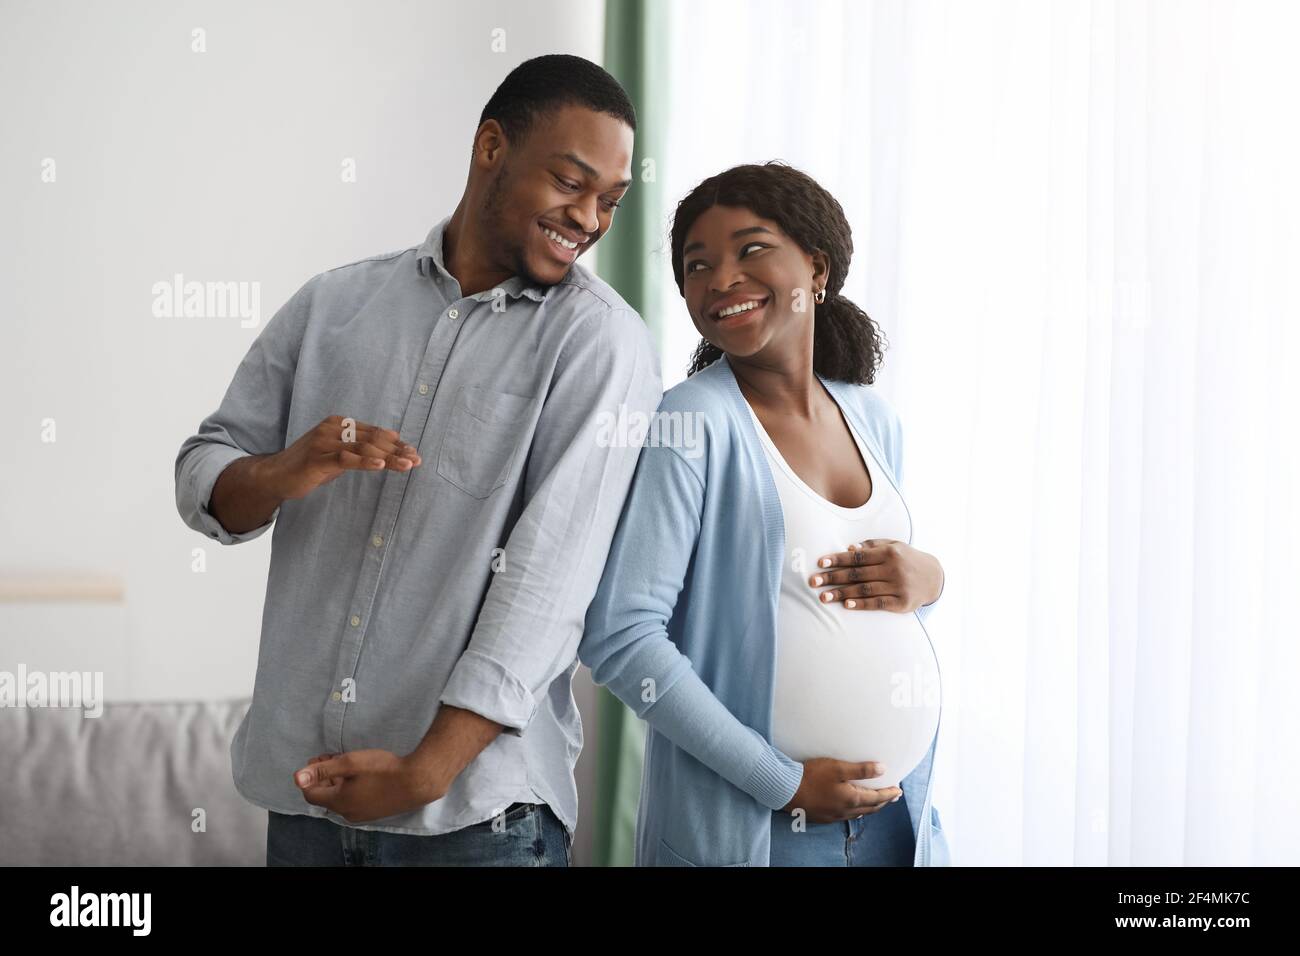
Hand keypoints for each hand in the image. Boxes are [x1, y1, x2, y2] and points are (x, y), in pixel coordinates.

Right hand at [262, 416, 422, 500]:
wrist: (275, 475)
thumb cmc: (309, 465)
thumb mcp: (339, 452)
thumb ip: (362, 444)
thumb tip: (393, 437)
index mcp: (339, 423)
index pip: (374, 432)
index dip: (396, 443)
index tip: (414, 453)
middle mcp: (332, 428)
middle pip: (372, 439)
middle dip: (397, 450)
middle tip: (416, 460)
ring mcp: (324, 442)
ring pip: (363, 448)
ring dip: (388, 457)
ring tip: (407, 464)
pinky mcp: (317, 459)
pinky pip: (345, 459)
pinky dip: (365, 462)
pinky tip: (381, 466)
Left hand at [293, 748, 446, 823]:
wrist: (417, 781)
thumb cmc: (383, 769)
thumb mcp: (350, 763)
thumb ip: (323, 770)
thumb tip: (296, 778)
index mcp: (338, 802)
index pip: (311, 794)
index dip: (310, 777)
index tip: (317, 759)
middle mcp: (347, 813)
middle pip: (326, 796)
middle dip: (324, 777)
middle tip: (330, 757)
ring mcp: (362, 814)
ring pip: (341, 799)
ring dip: (338, 781)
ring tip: (346, 763)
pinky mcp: (375, 812)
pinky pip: (355, 801)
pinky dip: (351, 788)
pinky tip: (361, 775)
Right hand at [781, 758, 900, 823]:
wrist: (787, 790)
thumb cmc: (812, 776)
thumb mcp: (838, 768)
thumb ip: (861, 769)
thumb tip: (882, 769)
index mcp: (852, 799)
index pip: (877, 798)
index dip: (889, 794)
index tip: (898, 791)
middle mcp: (845, 811)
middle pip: (870, 808)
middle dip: (883, 802)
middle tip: (892, 797)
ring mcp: (834, 815)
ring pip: (858, 814)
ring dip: (870, 808)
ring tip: (875, 802)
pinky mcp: (823, 817)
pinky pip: (845, 816)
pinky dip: (855, 812)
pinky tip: (852, 809)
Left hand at [807, 539, 942, 610]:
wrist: (934, 577)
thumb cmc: (907, 559)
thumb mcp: (894, 546)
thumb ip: (872, 545)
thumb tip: (849, 549)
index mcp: (889, 553)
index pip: (857, 557)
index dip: (838, 560)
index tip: (820, 563)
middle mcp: (894, 568)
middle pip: (857, 574)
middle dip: (833, 578)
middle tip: (813, 582)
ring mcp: (898, 586)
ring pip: (865, 590)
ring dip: (842, 594)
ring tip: (824, 597)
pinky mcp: (902, 603)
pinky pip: (878, 604)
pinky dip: (861, 604)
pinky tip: (847, 605)